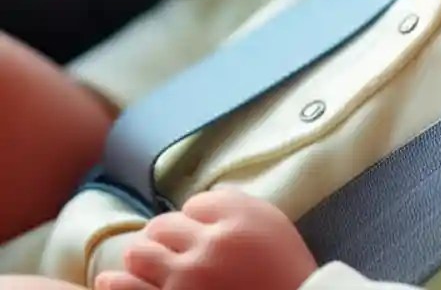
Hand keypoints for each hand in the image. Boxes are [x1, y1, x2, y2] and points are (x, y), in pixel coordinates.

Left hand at [94, 188, 316, 289]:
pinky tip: (113, 280)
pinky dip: (116, 283)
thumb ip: (240, 205)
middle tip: (177, 251)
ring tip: (154, 267)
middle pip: (164, 225)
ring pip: (140, 253)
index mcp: (241, 221)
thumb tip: (202, 201)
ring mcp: (187, 280)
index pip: (195, 205)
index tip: (206, 234)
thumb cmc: (285, 273)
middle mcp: (211, 245)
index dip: (197, 220)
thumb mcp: (275, 227)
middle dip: (167, 237)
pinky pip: (126, 288)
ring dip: (144, 257)